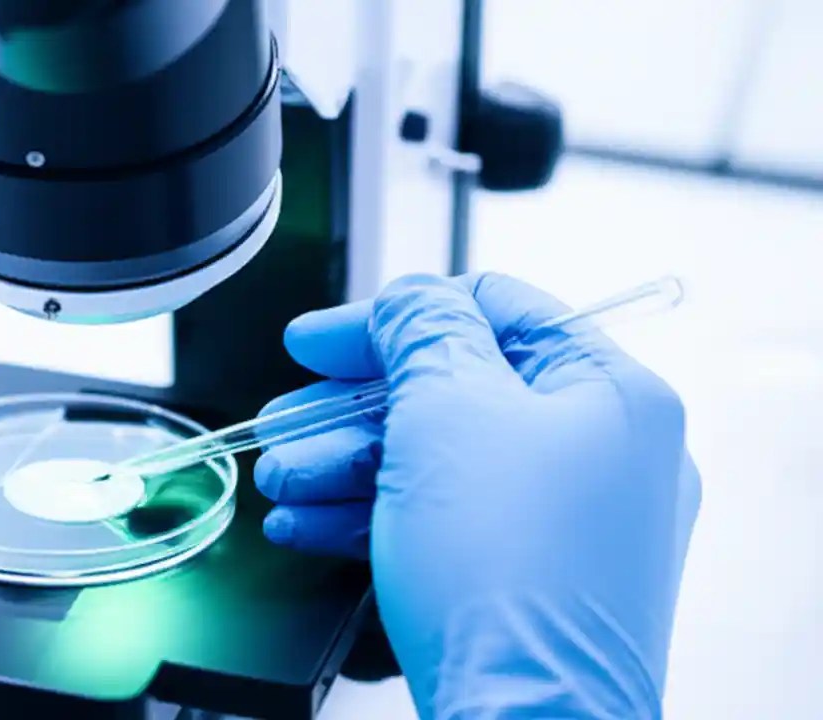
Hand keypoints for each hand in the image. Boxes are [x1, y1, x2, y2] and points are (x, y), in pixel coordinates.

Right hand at [255, 274, 699, 716]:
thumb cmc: (507, 577)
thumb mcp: (448, 413)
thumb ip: (420, 331)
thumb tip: (405, 301)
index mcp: (612, 395)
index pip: (494, 311)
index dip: (393, 316)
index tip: (318, 340)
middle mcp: (603, 458)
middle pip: (453, 395)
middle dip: (348, 409)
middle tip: (285, 421)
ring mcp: (568, 527)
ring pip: (438, 465)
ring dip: (344, 466)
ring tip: (283, 482)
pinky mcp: (529, 583)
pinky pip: (445, 524)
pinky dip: (373, 517)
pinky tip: (308, 527)